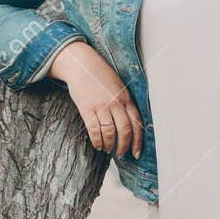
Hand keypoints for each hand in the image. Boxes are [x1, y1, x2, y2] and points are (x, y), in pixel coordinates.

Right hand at [48, 40, 144, 158]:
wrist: (81, 64)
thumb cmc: (100, 76)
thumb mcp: (118, 87)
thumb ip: (124, 103)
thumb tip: (129, 123)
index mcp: (126, 98)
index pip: (136, 124)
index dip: (138, 141)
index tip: (137, 152)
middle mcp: (116, 103)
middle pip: (124, 131)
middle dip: (124, 146)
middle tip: (121, 154)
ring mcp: (101, 106)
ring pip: (109, 132)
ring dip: (109, 145)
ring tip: (108, 149)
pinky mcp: (87, 108)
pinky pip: (94, 130)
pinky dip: (97, 141)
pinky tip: (97, 145)